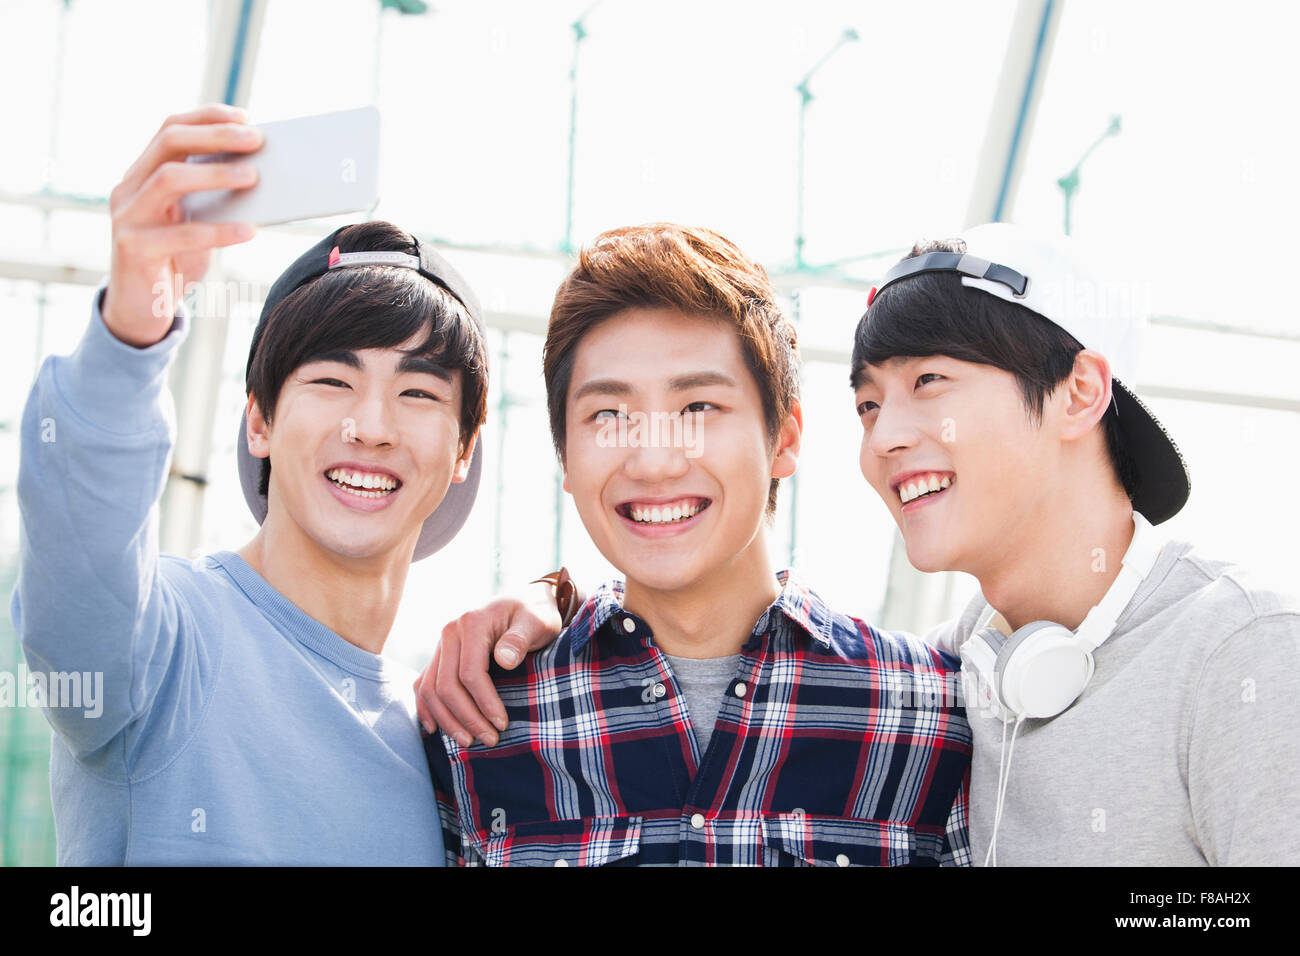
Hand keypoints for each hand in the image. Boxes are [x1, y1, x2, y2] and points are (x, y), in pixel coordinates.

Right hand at [103, 103, 262, 346]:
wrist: (140, 310)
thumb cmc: (175, 259)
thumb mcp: (195, 221)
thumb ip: (214, 196)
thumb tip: (262, 173)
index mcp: (142, 174)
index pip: (170, 128)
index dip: (207, 117)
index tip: (246, 117)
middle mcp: (128, 188)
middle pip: (169, 143)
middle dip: (215, 136)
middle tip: (256, 140)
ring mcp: (126, 217)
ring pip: (169, 179)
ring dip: (216, 175)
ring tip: (254, 178)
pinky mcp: (133, 249)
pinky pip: (180, 234)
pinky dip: (219, 230)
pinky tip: (250, 230)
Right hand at [414, 581, 563, 746]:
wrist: (526, 602)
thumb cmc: (535, 614)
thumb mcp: (537, 622)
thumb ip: (521, 639)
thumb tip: (504, 660)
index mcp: (472, 622)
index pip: (470, 673)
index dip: (484, 703)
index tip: (502, 725)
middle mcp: (450, 632)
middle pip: (446, 685)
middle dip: (467, 718)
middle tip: (489, 740)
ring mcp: (442, 645)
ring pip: (430, 689)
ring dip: (446, 720)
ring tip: (468, 742)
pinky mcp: (440, 656)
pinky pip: (423, 685)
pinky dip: (426, 708)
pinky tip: (435, 729)